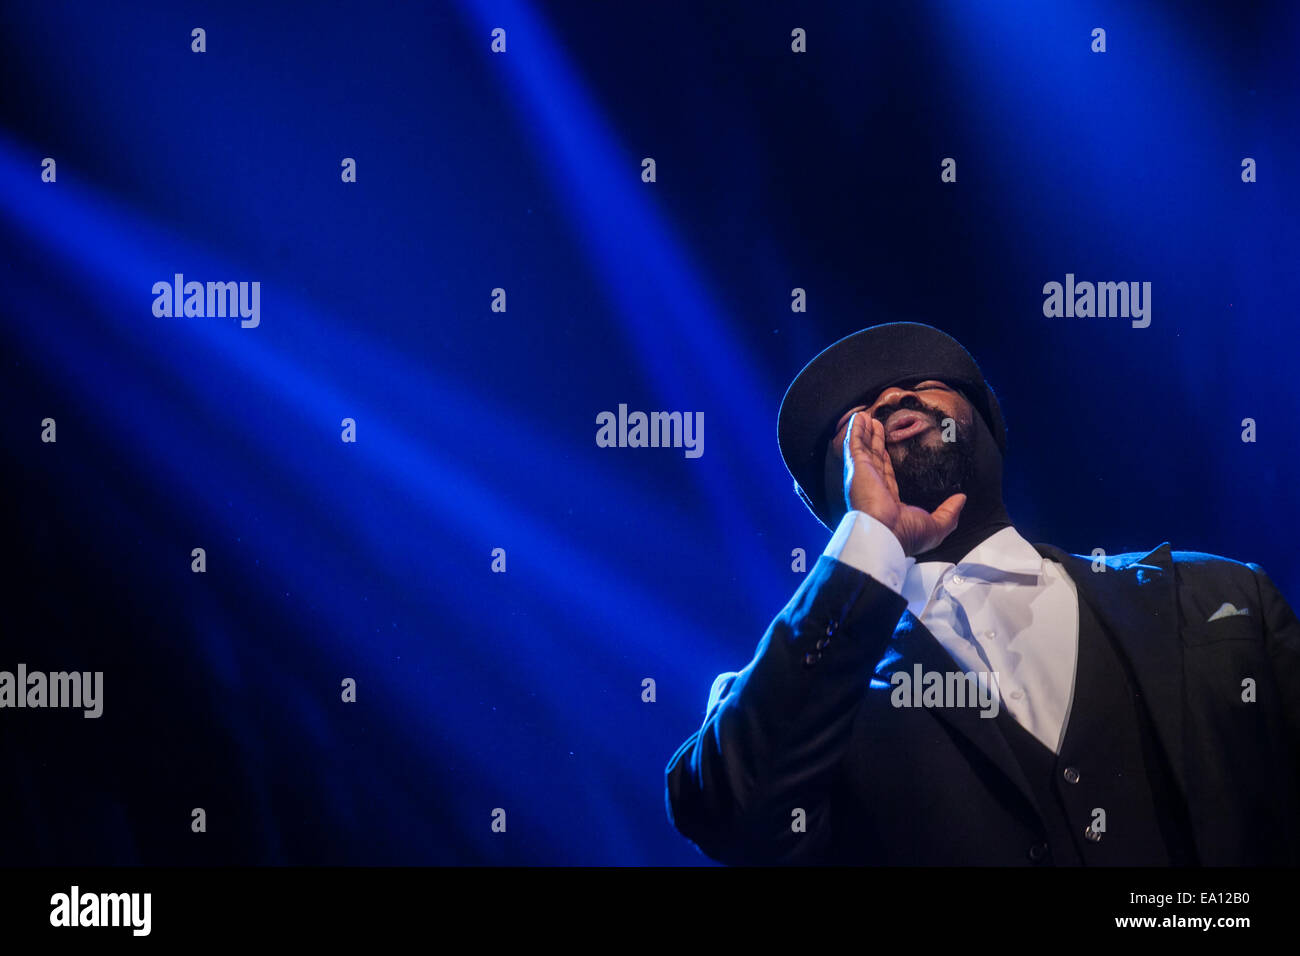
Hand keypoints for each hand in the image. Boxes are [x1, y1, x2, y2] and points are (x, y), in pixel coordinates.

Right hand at [842, 412, 965, 556]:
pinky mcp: (858, 468)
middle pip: (874, 456)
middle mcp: (873, 485)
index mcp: (887, 498)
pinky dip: (856, 430)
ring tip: (866, 417)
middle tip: (876, 424)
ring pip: (865, 448)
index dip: (886, 458)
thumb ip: (949, 512)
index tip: (887, 447)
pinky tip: (859, 418)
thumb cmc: (906, 534)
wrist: (885, 535)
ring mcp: (864, 475)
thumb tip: (961, 499)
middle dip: (874, 440)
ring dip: (865, 432)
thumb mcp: (936, 526)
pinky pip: (856, 444)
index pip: (886, 473)